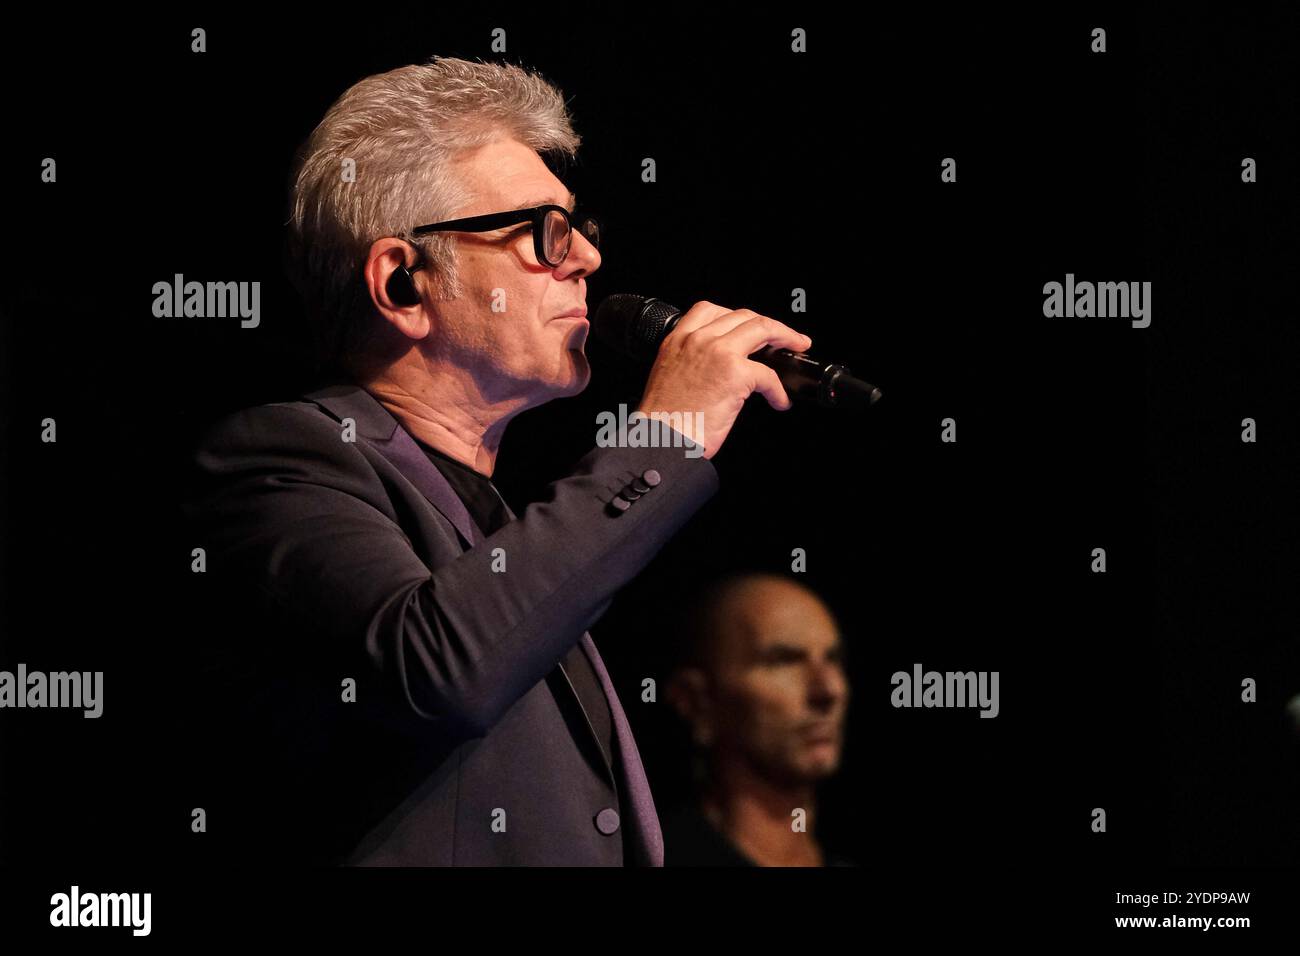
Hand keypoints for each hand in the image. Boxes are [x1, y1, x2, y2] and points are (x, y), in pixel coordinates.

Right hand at [634, 301, 811, 459]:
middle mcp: (697, 340)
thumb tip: (719, 368)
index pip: (710, 309)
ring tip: (796, 347)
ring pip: (762, 328)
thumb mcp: (667, 377)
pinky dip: (779, 390)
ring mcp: (718, 352)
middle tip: (784, 337)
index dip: (736, 316)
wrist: (661, 440)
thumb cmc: (663, 421)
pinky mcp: (735, 373)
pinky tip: (780, 400)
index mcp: (677, 340)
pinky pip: (769, 374)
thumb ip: (689, 362)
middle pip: (742, 315)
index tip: (749, 326)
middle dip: (768, 324)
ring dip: (786, 337)